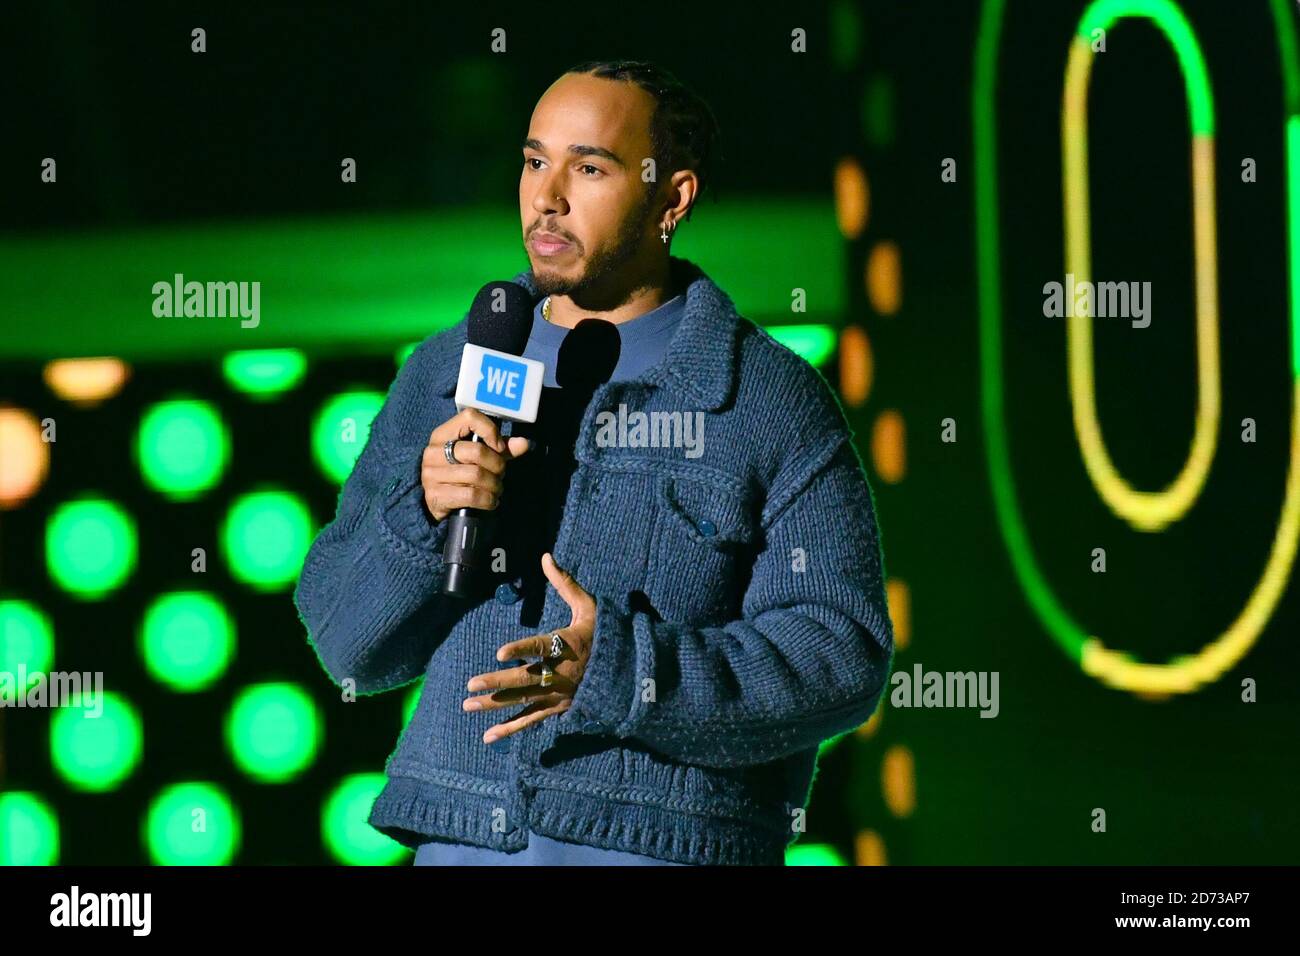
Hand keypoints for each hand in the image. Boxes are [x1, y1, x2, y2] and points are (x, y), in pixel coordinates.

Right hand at [421, 408, 531, 521]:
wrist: (433, 503)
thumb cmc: (458, 475)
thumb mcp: (476, 458)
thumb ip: (500, 449)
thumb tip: (524, 444)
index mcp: (442, 435)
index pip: (469, 417)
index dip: (490, 430)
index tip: (499, 448)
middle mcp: (433, 452)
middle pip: (477, 451)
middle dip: (497, 466)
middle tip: (500, 474)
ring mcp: (431, 474)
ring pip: (476, 475)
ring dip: (494, 486)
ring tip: (496, 489)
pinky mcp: (435, 496)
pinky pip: (471, 496)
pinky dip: (487, 500)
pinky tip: (490, 502)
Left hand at [463, 552, 595, 743]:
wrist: (626, 670)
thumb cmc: (602, 633)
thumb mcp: (588, 606)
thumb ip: (564, 583)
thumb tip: (545, 556)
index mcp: (567, 646)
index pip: (542, 648)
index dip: (522, 649)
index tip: (501, 652)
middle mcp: (561, 673)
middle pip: (525, 679)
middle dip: (497, 682)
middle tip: (471, 684)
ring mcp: (558, 694)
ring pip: (523, 701)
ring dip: (495, 704)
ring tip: (468, 705)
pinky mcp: (557, 708)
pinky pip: (531, 721)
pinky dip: (510, 729)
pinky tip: (488, 736)